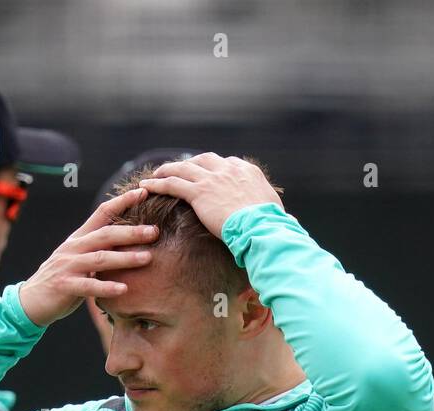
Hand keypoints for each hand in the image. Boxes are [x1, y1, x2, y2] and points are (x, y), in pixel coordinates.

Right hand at [18, 188, 158, 327]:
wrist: (31, 301)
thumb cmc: (62, 280)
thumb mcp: (80, 259)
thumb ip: (99, 248)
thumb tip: (129, 239)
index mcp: (79, 238)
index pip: (102, 213)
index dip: (122, 201)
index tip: (144, 192)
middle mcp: (73, 248)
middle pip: (105, 235)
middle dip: (131, 232)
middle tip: (154, 231)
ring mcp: (68, 266)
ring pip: (99, 258)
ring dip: (125, 258)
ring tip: (147, 258)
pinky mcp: (64, 286)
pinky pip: (88, 286)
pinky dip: (106, 287)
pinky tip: (124, 289)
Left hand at [139, 154, 282, 239]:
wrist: (262, 227)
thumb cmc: (272, 226)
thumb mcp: (275, 213)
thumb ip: (272, 212)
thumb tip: (287, 221)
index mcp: (248, 171)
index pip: (227, 163)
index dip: (214, 168)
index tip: (207, 173)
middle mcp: (229, 169)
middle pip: (204, 160)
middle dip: (190, 164)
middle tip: (179, 170)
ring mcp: (213, 179)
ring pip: (184, 168)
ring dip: (168, 170)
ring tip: (155, 175)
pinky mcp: (199, 192)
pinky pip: (172, 183)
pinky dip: (158, 183)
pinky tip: (147, 185)